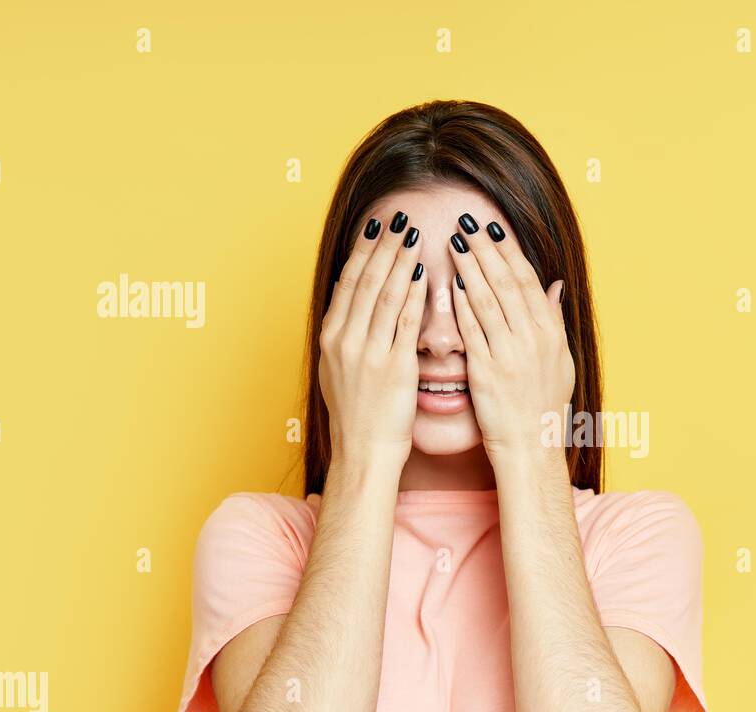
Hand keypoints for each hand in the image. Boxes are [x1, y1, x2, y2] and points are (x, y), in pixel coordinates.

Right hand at [319, 213, 425, 469]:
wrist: (363, 452)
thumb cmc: (357, 415)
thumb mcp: (338, 369)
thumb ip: (345, 334)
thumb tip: (349, 300)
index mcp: (330, 337)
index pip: (348, 282)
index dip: (363, 251)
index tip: (375, 225)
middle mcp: (345, 339)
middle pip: (366, 280)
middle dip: (384, 245)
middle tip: (398, 215)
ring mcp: (368, 352)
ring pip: (385, 294)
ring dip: (400, 260)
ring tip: (414, 233)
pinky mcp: (393, 367)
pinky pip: (405, 322)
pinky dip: (414, 295)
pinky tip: (424, 273)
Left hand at [448, 213, 574, 463]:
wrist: (533, 448)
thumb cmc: (544, 406)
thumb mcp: (561, 361)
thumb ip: (554, 320)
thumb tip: (556, 286)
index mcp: (550, 334)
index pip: (528, 281)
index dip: (510, 251)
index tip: (494, 227)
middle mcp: (533, 339)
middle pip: (507, 282)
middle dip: (486, 248)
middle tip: (467, 221)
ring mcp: (510, 354)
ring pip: (488, 300)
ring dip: (470, 267)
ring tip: (454, 241)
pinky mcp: (487, 371)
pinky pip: (473, 330)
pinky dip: (462, 303)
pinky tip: (450, 282)